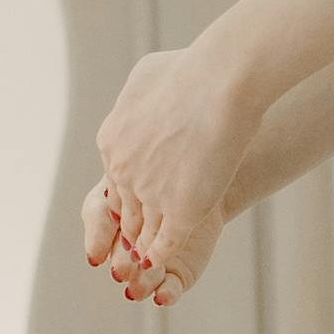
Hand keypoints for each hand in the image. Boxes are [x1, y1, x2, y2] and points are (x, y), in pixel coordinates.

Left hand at [84, 42, 252, 307]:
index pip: (116, 180)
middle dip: (127, 230)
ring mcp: (147, 192)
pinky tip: (163, 265)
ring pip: (141, 231)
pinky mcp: (178, 210)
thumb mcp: (147, 74)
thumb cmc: (193, 67)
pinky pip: (164, 243)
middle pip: (124, 210)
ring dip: (141, 249)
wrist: (222, 79)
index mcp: (110, 140)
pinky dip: (162, 255)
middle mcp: (121, 170)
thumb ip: (137, 96)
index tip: (136, 206)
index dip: (128, 196)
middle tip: (128, 250)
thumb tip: (142, 99)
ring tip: (143, 266)